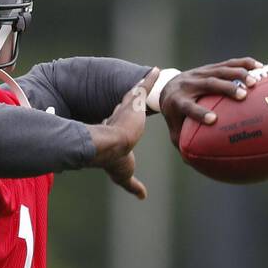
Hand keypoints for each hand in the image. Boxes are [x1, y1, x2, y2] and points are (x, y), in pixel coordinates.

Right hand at [89, 66, 159, 198]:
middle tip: (137, 94)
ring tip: (152, 76)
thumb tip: (143, 197)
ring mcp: (125, 108)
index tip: (127, 119)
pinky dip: (149, 77)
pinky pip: (143, 85)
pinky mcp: (133, 100)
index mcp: (115, 132)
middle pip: (127, 107)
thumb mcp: (126, 176)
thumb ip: (134, 185)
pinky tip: (157, 69)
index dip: (123, 121)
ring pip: (136, 94)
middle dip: (132, 101)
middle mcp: (118, 117)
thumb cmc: (115, 161)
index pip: (120, 125)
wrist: (111, 146)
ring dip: (143, 86)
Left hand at [159, 57, 262, 146]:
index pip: (188, 107)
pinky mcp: (211, 66)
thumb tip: (196, 165)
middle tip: (243, 97)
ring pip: (221, 70)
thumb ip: (184, 145)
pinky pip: (229, 63)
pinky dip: (245, 64)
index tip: (213, 120)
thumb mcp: (175, 131)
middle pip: (209, 83)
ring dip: (239, 74)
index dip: (200, 113)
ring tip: (256, 83)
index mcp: (178, 101)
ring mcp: (201, 72)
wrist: (168, 86)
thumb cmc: (175, 116)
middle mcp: (189, 84)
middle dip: (226, 88)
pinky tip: (262, 68)